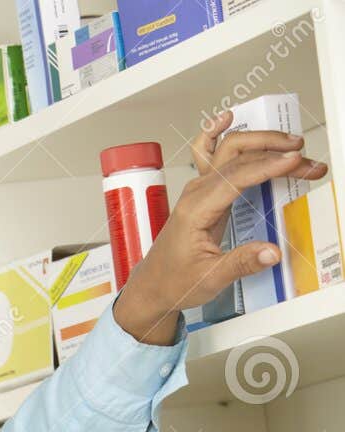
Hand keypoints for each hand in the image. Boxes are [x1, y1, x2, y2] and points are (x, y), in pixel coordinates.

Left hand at [114, 109, 327, 344]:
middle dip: (274, 151)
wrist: (153, 286)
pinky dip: (221, 133)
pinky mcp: (204, 192)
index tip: (295, 162)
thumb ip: (241, 264)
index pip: (237, 176)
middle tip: (304, 158)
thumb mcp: (209, 279)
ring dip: (262, 143)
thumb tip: (272, 252)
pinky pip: (211, 154)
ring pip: (229, 150)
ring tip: (291, 144)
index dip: (268, 166)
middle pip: (237, 155)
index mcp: (196, 210)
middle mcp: (196, 192)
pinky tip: (228, 117)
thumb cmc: (174, 281)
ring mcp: (199, 189)